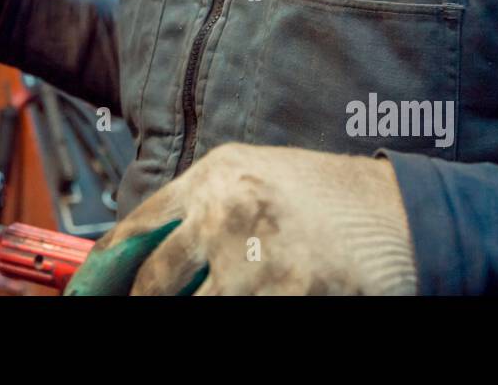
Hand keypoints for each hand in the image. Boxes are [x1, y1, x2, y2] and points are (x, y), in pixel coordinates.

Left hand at [65, 143, 416, 294]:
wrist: (410, 219)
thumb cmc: (336, 203)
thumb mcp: (260, 183)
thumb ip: (204, 209)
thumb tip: (148, 253)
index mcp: (216, 174)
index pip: (136, 229)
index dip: (104, 272)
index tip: (86, 296)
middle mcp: (227, 209)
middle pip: (153, 282)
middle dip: (144, 306)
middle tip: (141, 312)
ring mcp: (255, 255)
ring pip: (191, 310)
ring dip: (196, 313)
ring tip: (222, 301)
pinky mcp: (286, 293)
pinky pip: (234, 322)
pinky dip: (234, 324)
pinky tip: (254, 307)